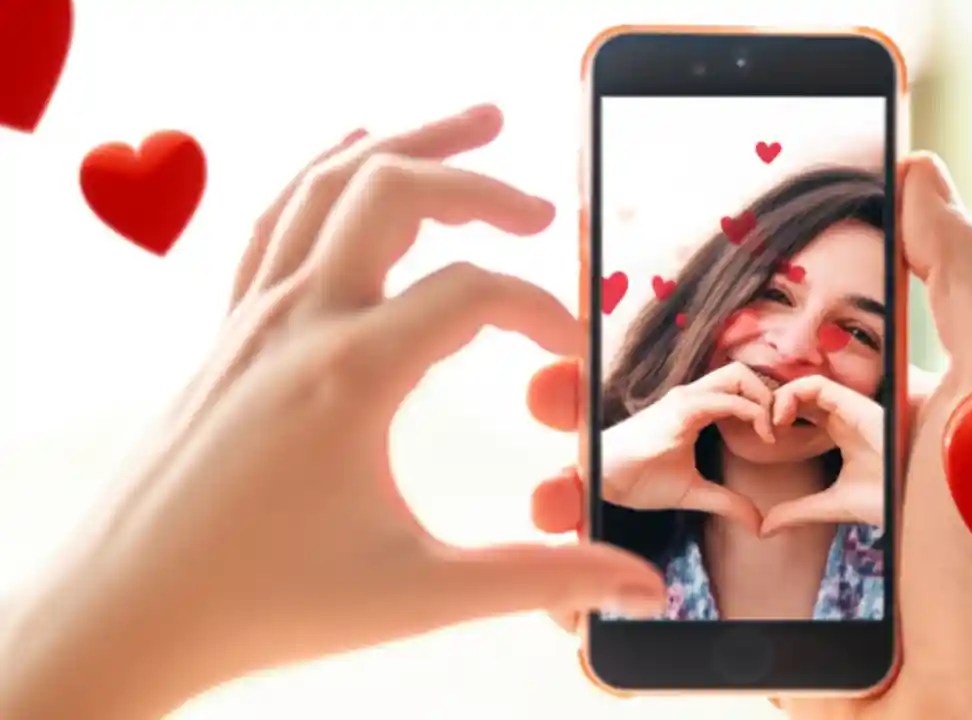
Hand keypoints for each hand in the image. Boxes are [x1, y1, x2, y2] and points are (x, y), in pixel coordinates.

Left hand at [0, 105, 664, 719]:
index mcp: (351, 372)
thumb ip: (538, 577)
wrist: (129, 609)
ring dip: (406, 145)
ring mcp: (254, 316)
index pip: (474, 292)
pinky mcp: (229, 331)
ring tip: (472, 127)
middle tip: (541, 210)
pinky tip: (352, 156)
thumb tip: (638, 586)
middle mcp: (298, 320)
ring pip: (328, 183)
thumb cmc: (262, 604)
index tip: (570, 355)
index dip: (542, 311)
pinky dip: (324, 173)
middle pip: (395, 188)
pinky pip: (276, 220)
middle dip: (479, 181)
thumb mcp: (416, 594)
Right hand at [525, 153, 971, 719]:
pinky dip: (594, 601)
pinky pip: (657, 613)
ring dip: (579, 501)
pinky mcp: (747, 629)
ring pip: (648, 517)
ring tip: (547, 499)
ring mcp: (767, 559)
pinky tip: (558, 588)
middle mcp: (801, 479)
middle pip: (671, 434)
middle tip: (546, 397)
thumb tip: (917, 169)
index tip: (592, 307)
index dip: (658, 336)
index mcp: (851, 416)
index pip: (732, 357)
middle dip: (596, 412)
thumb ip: (965, 277)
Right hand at [599, 360, 776, 531]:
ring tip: (773, 432)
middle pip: (742, 372)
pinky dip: (753, 412)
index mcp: (695, 407)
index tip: (776, 439)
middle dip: (770, 394)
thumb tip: (758, 524)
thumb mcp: (694, 493)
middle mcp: (692, 395)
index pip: (739, 388)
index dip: (764, 406)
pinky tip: (764, 437)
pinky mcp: (682, 410)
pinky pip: (727, 399)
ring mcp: (686, 399)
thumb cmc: (638, 480)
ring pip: (739, 376)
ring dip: (765, 399)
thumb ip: (727, 502)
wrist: (603, 480)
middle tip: (780, 428)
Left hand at [760, 374, 884, 533]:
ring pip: (807, 384)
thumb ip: (797, 512)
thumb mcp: (829, 505)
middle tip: (762, 429)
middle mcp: (844, 416)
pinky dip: (793, 394)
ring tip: (771, 424)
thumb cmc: (883, 500)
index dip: (779, 419)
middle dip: (775, 405)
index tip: (766, 442)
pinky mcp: (855, 404)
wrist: (913, 502)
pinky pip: (817, 384)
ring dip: (781, 398)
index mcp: (840, 433)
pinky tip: (781, 419)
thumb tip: (764, 529)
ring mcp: (850, 408)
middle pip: (803, 395)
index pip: (804, 411)